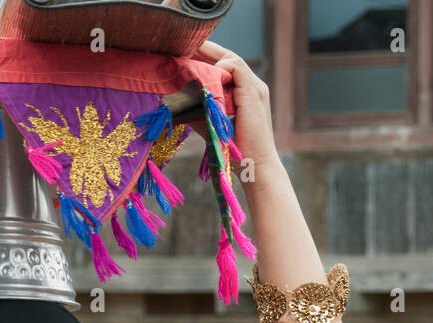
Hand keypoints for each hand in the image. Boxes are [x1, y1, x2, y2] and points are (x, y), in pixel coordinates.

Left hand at [190, 41, 278, 174]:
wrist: (255, 168)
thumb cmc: (236, 152)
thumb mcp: (212, 126)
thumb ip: (199, 111)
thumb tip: (177, 102)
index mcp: (245, 93)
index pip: (224, 66)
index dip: (205, 58)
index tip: (184, 53)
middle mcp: (252, 86)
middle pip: (227, 58)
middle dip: (204, 50)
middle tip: (181, 44)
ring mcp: (255, 88)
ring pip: (231, 59)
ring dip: (208, 54)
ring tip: (188, 52)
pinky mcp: (254, 92)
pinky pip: (237, 66)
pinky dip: (220, 66)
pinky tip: (206, 74)